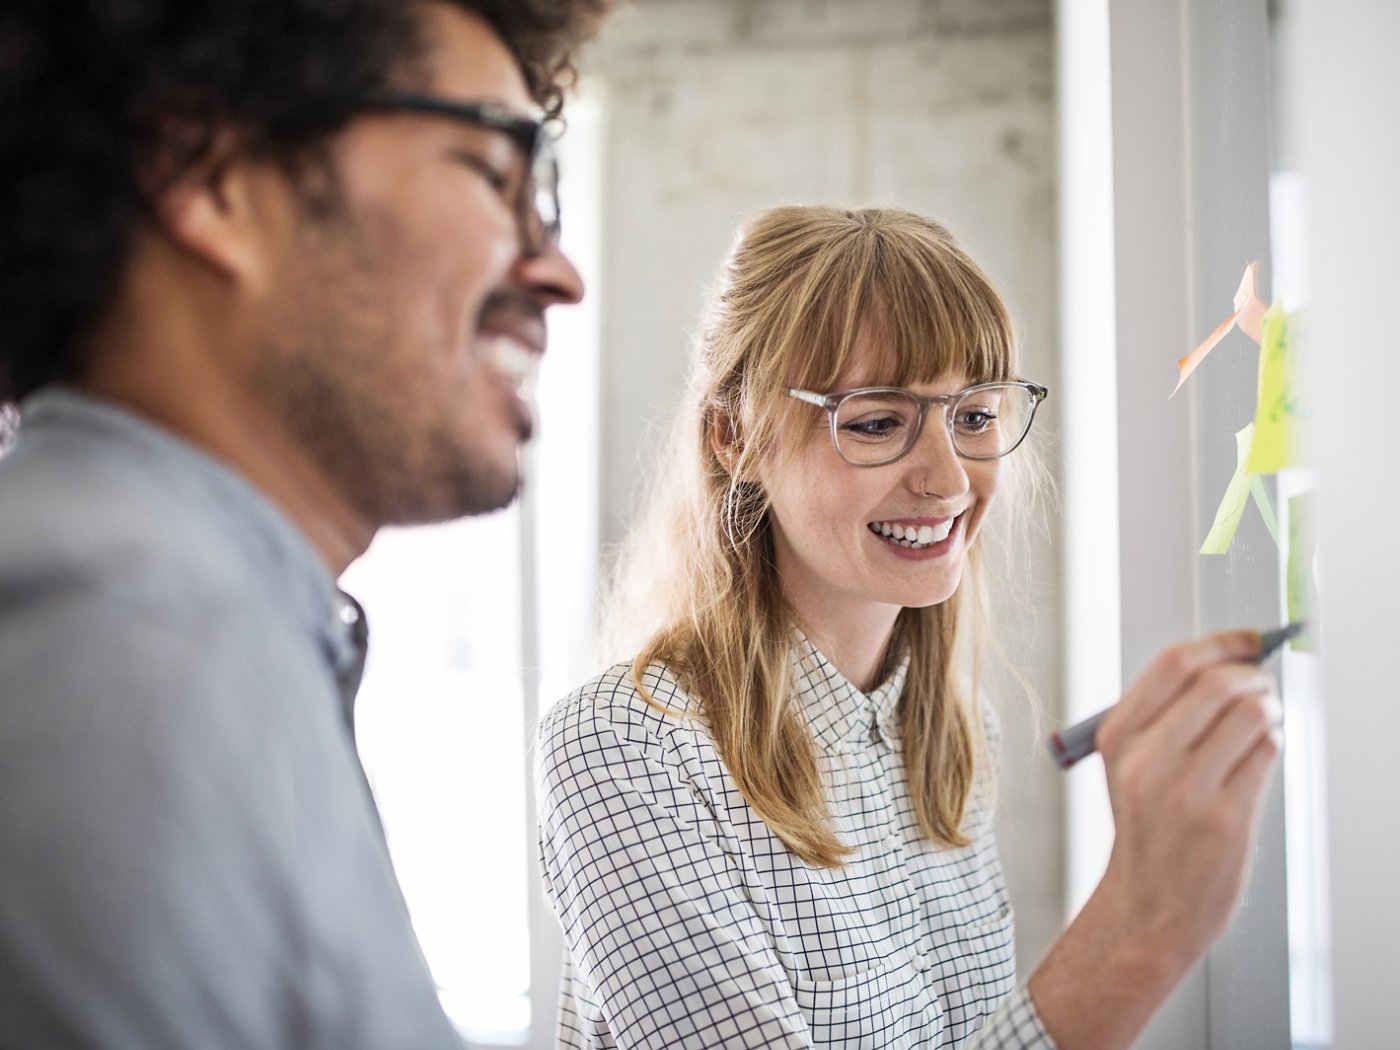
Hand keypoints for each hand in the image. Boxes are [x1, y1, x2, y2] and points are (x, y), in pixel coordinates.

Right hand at [1025, 629, 1282, 1049]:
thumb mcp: (1128, 765)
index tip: (1247, 639)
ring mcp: (1185, 790)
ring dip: (1270, 709)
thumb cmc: (1147, 829)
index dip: (1221, 643)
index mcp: (1117, 737)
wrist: (1148, 905)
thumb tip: (1229, 662)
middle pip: (1217, 683)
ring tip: (1265, 721)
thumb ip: (1164, 715)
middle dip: (1252, 676)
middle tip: (1262, 687)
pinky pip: (1266, 753)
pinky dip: (1273, 742)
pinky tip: (1261, 753)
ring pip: (1249, 714)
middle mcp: (1146, 760)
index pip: (1173, 664)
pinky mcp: (1224, 818)